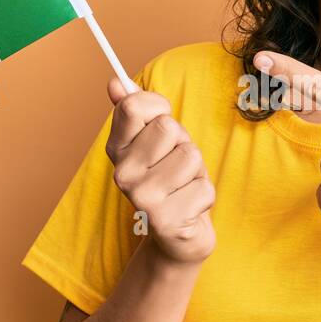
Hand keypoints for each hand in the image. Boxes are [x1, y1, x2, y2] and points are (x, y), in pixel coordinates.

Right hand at [105, 76, 215, 264]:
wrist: (177, 238)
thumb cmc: (171, 182)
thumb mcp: (154, 144)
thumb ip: (136, 113)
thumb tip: (115, 82)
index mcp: (116, 150)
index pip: (134, 105)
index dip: (158, 108)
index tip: (161, 122)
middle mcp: (123, 174)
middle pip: (168, 128)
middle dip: (183, 143)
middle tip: (176, 165)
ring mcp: (142, 199)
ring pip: (190, 156)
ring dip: (197, 171)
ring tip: (184, 187)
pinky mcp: (166, 221)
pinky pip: (204, 188)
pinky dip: (205, 197)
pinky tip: (190, 208)